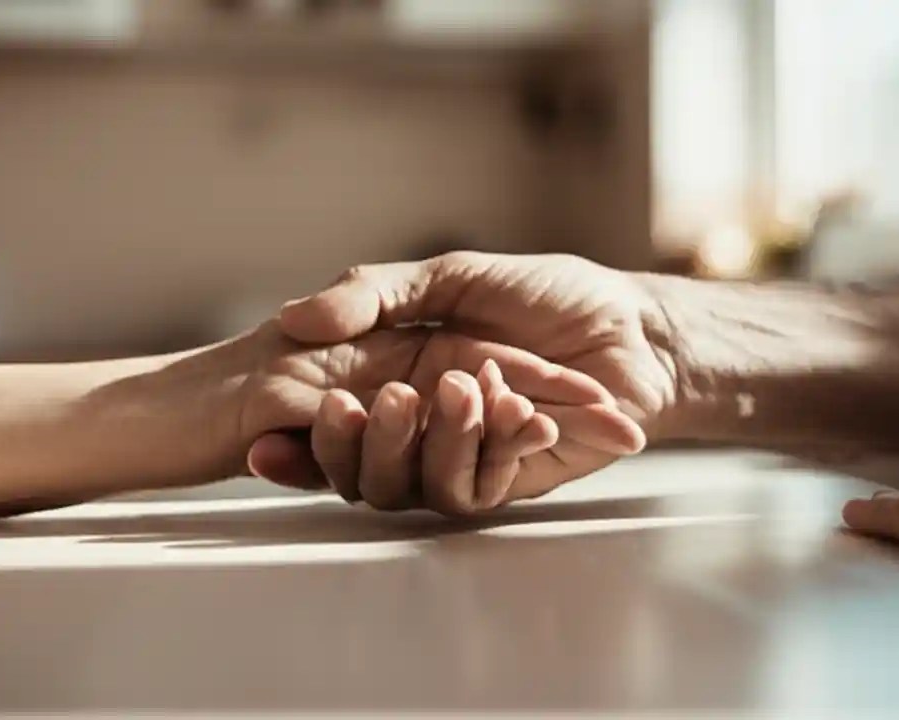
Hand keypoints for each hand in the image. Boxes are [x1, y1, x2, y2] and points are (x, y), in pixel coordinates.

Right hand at [228, 321, 643, 510]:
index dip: (297, 431)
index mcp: (398, 375)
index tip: (264, 434)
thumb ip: (375, 293)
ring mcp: (464, 454)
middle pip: (360, 463)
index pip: (332, 418)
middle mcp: (423, 423)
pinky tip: (521, 411)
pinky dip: (490, 448)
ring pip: (411, 481)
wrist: (634, 329)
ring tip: (462, 388)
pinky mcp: (506, 480)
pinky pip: (474, 485)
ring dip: (430, 439)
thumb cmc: (552, 295)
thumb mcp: (453, 275)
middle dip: (359, 442)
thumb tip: (294, 317)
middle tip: (379, 401)